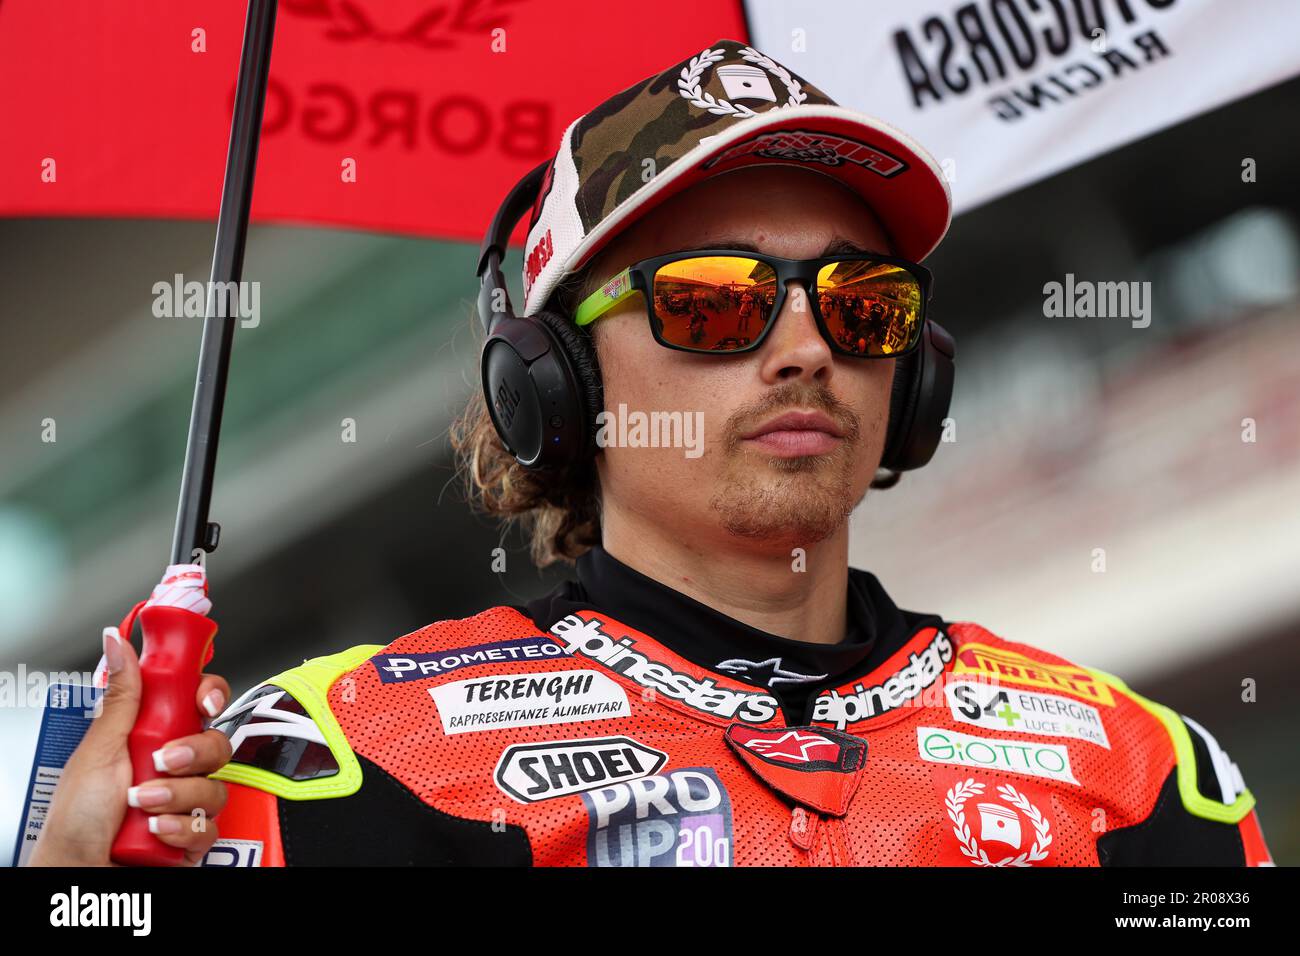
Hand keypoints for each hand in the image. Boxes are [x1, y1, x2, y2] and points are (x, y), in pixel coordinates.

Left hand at [27, 625, 233, 866]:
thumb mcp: (97, 749)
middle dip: (195, 752)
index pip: (199, 701)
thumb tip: (117, 643)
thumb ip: (121, 697)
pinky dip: (182, 829)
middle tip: (163, 762)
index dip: (210, 693)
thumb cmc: (76, 818)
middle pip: (218, 740)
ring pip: (217, 785)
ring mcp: (186, 800)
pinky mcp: (195, 834)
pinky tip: (157, 832)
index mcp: (152, 735)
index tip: (204, 700)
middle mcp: (174, 765)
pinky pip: (213, 824)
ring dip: (178, 796)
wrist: (77, 872)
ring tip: (144, 806)